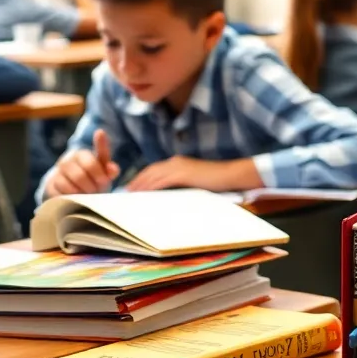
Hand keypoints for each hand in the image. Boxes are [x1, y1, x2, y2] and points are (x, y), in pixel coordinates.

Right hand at [45, 129, 118, 196]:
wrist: (78, 186)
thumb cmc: (94, 176)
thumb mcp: (105, 171)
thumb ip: (111, 169)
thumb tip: (113, 169)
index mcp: (81, 154)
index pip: (90, 163)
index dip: (99, 175)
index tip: (104, 181)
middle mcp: (66, 161)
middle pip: (79, 176)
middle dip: (91, 186)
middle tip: (97, 190)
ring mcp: (56, 173)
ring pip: (66, 184)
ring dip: (79, 192)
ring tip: (88, 195)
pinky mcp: (50, 185)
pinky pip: (57, 193)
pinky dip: (69, 197)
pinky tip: (77, 197)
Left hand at [127, 157, 259, 192]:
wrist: (231, 175)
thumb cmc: (217, 180)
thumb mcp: (195, 181)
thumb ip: (181, 184)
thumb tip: (167, 195)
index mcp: (178, 162)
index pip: (154, 169)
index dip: (141, 178)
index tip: (132, 188)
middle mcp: (175, 162)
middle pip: (149, 171)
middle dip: (136, 181)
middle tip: (125, 193)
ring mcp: (179, 166)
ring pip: (152, 175)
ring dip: (139, 185)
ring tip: (129, 195)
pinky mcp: (183, 174)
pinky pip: (161, 181)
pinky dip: (150, 187)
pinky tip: (142, 194)